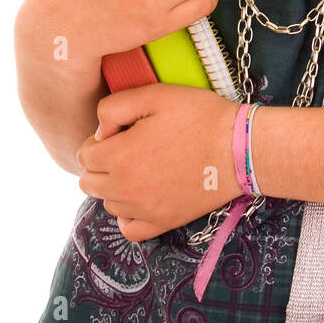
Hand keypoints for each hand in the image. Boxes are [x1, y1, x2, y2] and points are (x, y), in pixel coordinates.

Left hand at [75, 84, 241, 241]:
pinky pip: (128, 228)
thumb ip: (114, 106)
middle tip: (128, 149)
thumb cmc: (199, 116)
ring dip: (114, 187)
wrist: (239, 148)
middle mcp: (125, 188)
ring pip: (107, 203)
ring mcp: (144, 209)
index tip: (121, 131)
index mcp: (119, 156)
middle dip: (100, 164)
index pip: (84, 154)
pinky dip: (127, 215)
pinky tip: (141, 197)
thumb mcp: (155, 94)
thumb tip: (100, 132)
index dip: (100, 139)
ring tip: (142, 168)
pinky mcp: (162, 222)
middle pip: (88, 182)